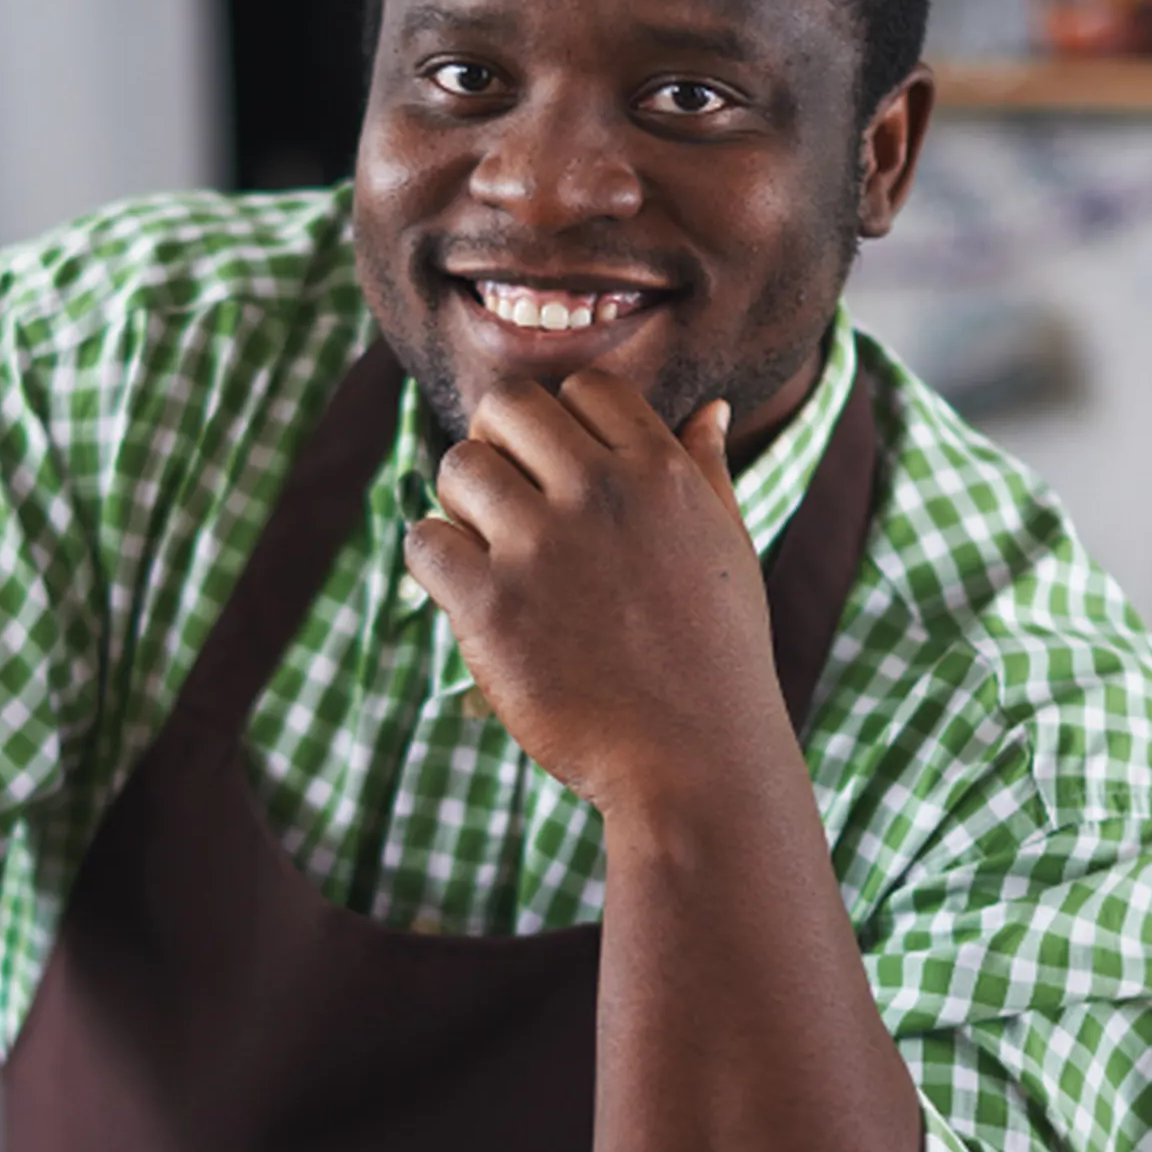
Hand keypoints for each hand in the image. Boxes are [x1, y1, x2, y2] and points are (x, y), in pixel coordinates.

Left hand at [403, 369, 787, 819]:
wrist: (697, 764)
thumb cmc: (717, 660)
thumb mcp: (727, 551)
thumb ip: (706, 471)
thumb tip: (712, 409)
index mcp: (661, 472)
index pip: (586, 387)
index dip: (565, 422)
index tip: (563, 472)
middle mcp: (600, 493)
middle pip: (507, 406)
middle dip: (498, 443)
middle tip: (508, 500)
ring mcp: (541, 547)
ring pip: (456, 466)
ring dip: (461, 503)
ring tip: (489, 553)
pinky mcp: (490, 606)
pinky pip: (424, 541)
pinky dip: (434, 564)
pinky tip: (466, 595)